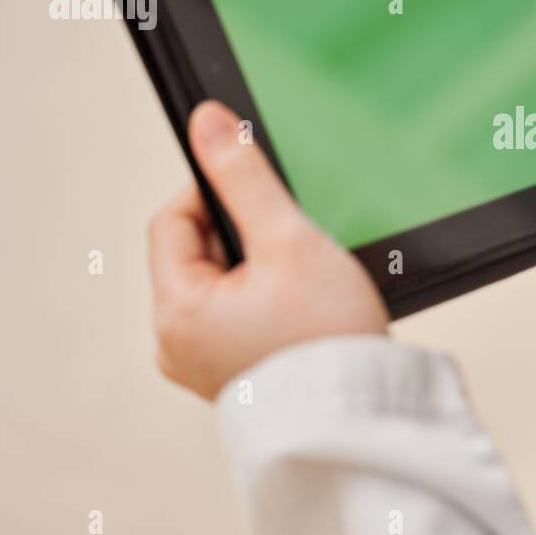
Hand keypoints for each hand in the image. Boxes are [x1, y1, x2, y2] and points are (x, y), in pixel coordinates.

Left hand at [148, 100, 388, 399]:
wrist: (363, 413)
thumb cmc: (328, 339)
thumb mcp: (288, 239)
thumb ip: (244, 176)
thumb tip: (206, 121)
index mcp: (175, 313)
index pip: (172, 221)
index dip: (214, 193)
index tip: (259, 192)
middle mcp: (177, 345)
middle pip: (198, 254)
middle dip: (246, 238)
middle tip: (292, 247)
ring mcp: (204, 366)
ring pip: (223, 285)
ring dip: (261, 270)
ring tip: (303, 285)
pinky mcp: (235, 378)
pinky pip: (238, 317)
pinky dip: (268, 301)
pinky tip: (302, 310)